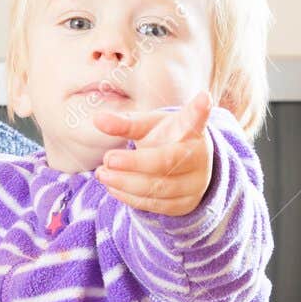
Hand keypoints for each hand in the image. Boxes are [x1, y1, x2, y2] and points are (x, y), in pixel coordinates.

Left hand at [92, 89, 213, 216]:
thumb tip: (97, 119)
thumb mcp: (148, 127)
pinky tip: (112, 186)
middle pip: (166, 161)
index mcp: (192, 130)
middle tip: (108, 159)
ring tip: (102, 173)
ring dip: (125, 182)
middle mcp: (199, 156)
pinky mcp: (185, 204)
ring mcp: (195, 183)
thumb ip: (125, 124)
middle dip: (134, 163)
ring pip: (158, 187)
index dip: (200, 109)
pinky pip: (155, 204)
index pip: (196, 118)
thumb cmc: (165, 139)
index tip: (203, 97)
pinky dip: (129, 197)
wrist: (185, 168)